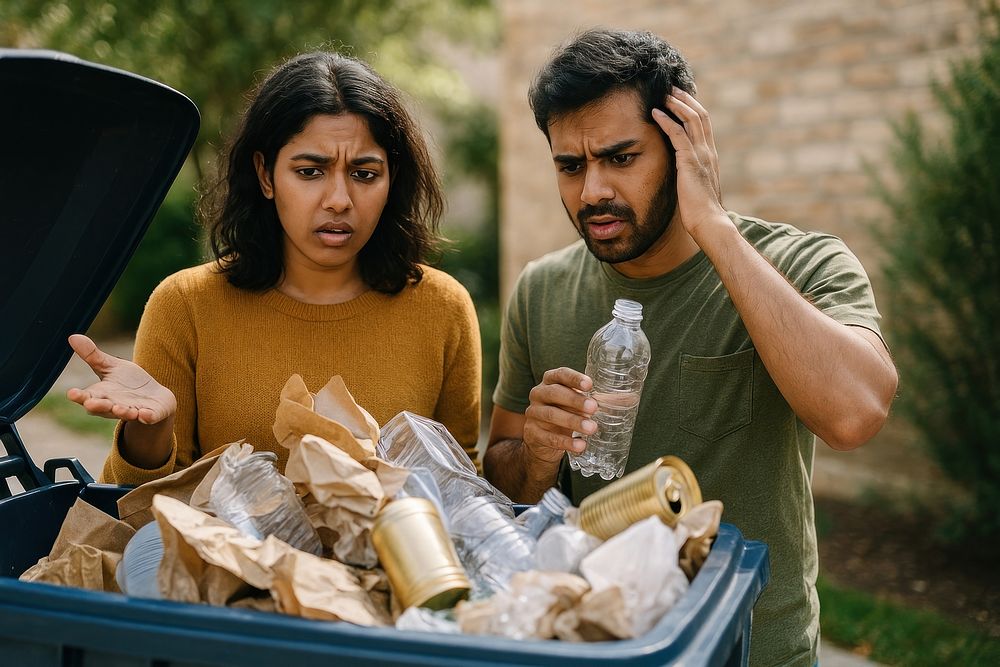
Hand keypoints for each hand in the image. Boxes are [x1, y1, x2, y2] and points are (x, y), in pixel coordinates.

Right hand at [66, 334, 175, 424]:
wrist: (156, 396)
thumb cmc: (128, 382)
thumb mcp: (111, 366)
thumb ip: (93, 356)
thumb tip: (72, 336)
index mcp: (102, 394)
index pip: (86, 396)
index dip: (79, 396)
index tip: (72, 393)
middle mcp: (114, 405)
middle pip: (102, 408)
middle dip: (97, 406)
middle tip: (90, 404)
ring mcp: (133, 411)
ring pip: (125, 414)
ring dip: (122, 412)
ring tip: (119, 408)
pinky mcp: (151, 414)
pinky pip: (148, 417)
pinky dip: (147, 416)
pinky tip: (145, 414)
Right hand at [522, 367, 597, 465]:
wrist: (543, 440)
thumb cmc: (565, 413)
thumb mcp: (579, 405)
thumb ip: (600, 400)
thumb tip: (630, 399)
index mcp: (550, 382)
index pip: (560, 374)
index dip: (574, 378)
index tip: (589, 385)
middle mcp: (539, 394)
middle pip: (554, 393)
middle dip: (575, 400)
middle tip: (594, 408)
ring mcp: (533, 414)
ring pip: (551, 415)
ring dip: (572, 421)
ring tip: (591, 428)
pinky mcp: (532, 433)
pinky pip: (548, 437)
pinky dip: (566, 442)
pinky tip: (580, 446)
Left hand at [652, 88, 726, 236]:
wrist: (708, 221)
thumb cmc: (701, 211)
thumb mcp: (696, 187)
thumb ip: (691, 176)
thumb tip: (682, 175)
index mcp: (710, 156)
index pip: (703, 125)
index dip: (693, 109)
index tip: (681, 99)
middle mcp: (708, 151)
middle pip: (700, 115)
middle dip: (686, 99)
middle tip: (671, 88)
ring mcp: (701, 155)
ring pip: (691, 119)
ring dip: (676, 104)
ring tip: (663, 94)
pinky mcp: (690, 162)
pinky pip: (678, 134)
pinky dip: (666, 121)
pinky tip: (655, 112)